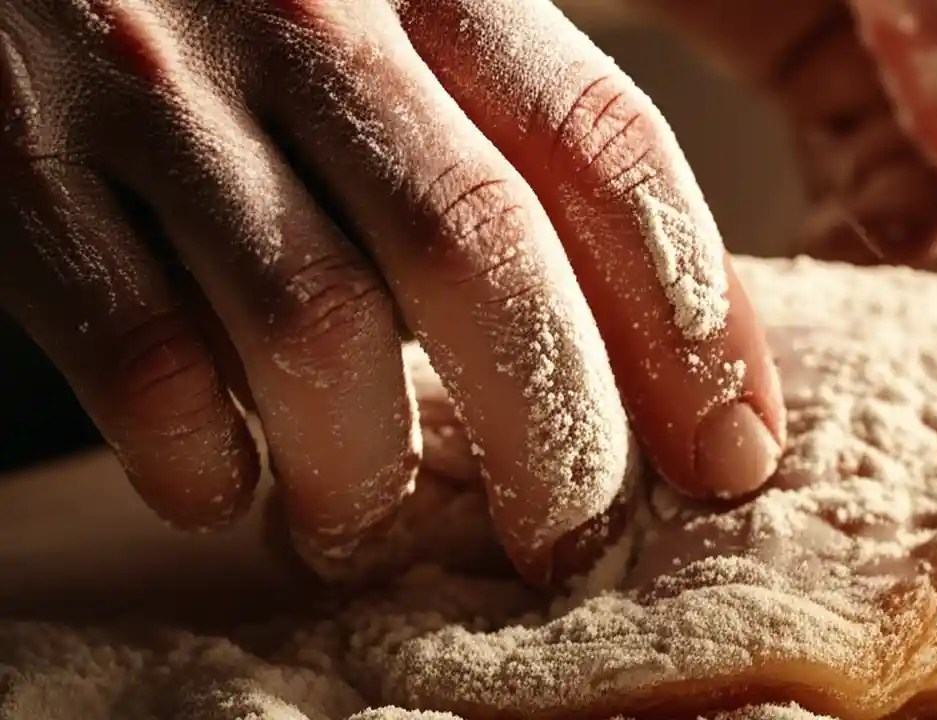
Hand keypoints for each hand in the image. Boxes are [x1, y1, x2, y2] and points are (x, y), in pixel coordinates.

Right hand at [0, 0, 784, 582]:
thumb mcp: (396, 5)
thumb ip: (502, 117)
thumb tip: (640, 321)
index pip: (607, 153)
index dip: (692, 321)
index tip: (729, 451)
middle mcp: (312, 19)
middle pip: (483, 257)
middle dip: (552, 434)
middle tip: (563, 534)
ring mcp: (158, 88)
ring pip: (320, 327)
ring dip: (363, 472)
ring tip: (363, 525)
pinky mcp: (19, 164)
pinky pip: (144, 354)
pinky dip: (200, 457)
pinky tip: (221, 484)